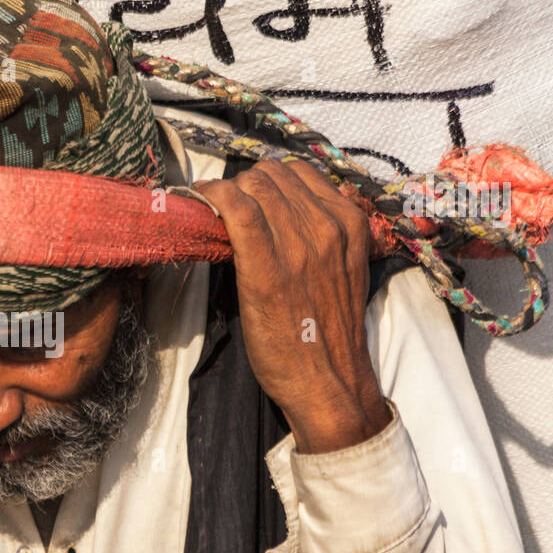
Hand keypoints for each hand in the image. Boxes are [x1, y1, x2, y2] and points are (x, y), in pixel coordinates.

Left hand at [193, 159, 391, 452]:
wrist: (328, 380)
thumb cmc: (329, 332)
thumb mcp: (343, 270)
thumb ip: (325, 236)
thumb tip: (285, 213)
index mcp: (350, 225)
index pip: (301, 172)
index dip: (268, 179)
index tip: (250, 193)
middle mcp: (327, 227)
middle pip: (273, 174)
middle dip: (245, 183)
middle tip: (227, 203)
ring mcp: (299, 245)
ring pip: (254, 185)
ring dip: (227, 190)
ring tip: (214, 206)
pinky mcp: (266, 267)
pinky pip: (238, 209)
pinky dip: (215, 196)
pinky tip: (203, 201)